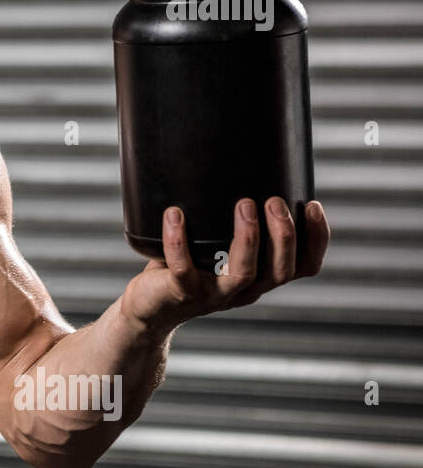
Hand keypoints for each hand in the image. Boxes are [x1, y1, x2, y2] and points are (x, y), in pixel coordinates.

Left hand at [120, 197, 330, 334]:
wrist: (150, 305)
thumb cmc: (188, 265)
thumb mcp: (217, 243)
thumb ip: (233, 219)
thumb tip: (243, 161)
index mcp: (261, 277)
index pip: (304, 266)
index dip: (316, 240)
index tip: (312, 205)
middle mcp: (244, 290)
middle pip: (280, 270)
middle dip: (285, 235)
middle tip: (274, 200)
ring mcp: (214, 294)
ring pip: (243, 273)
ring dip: (248, 238)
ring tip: (243, 204)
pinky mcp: (181, 293)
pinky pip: (183, 268)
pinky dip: (178, 241)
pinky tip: (174, 214)